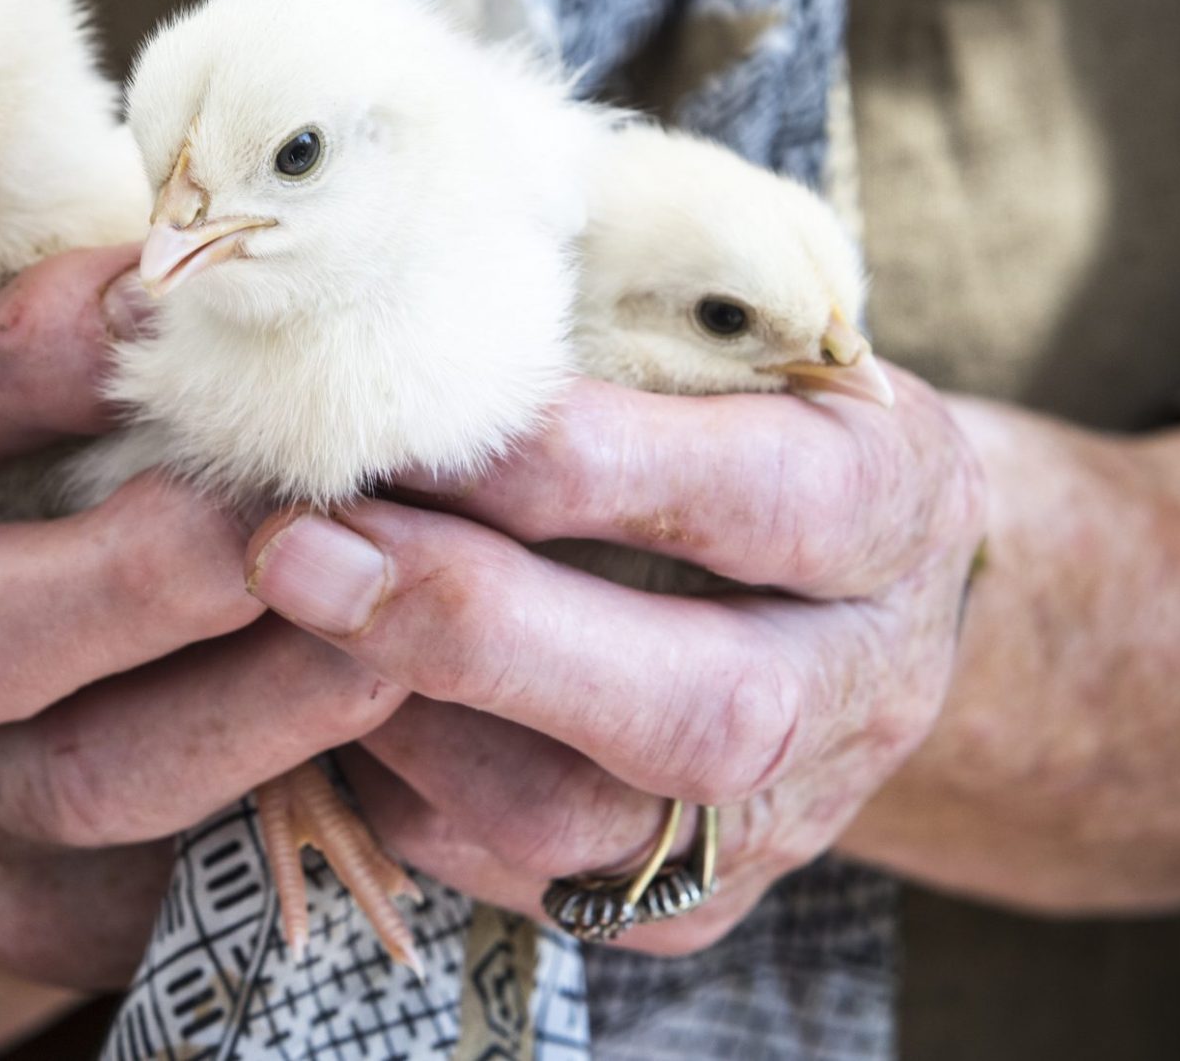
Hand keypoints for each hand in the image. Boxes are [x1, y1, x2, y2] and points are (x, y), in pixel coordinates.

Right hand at [0, 244, 407, 986]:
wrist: (8, 697)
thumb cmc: (76, 465)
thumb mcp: (58, 383)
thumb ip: (133, 336)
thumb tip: (296, 246)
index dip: (39, 353)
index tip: (187, 301)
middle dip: (148, 573)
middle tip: (302, 523)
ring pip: (83, 775)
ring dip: (254, 709)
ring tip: (393, 645)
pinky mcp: (31, 897)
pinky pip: (155, 880)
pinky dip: (286, 812)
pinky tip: (391, 751)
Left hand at [242, 370, 984, 953]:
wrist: (866, 606)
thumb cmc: (763, 418)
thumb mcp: (742, 336)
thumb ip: (619, 311)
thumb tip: (421, 273)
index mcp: (893, 509)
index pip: (756, 500)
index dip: (567, 465)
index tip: (399, 415)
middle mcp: (855, 692)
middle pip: (693, 712)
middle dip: (473, 629)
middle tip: (298, 552)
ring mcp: (773, 824)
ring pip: (570, 821)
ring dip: (397, 714)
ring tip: (287, 606)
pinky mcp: (680, 905)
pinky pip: (502, 871)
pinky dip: (389, 778)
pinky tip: (320, 685)